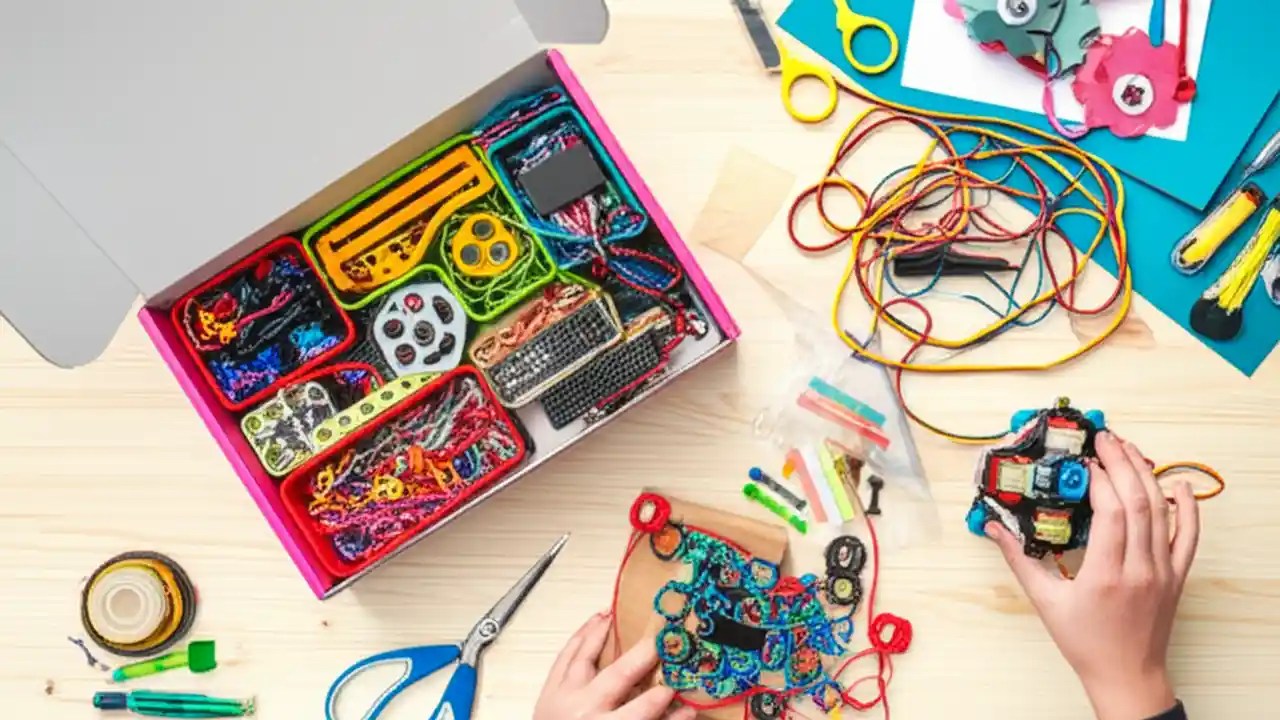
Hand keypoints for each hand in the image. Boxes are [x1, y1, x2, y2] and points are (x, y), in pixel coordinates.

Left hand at [535, 612, 696, 719]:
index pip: (640, 710)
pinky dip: (578, 638)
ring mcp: (564, 697)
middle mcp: (584, 710)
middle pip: (617, 676)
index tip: (678, 682)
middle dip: (642, 654)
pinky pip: (564, 657)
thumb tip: (689, 711)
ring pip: (584, 657)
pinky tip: (592, 623)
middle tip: (662, 635)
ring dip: (601, 633)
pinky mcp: (549, 690)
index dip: (662, 695)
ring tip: (617, 612)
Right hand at [987, 432, 1199, 719]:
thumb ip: (1018, 559)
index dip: (1101, 479)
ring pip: (1162, 512)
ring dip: (1146, 475)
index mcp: (1105, 575)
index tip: (1086, 460)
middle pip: (1138, 503)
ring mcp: (1163, 572)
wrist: (1126, 675)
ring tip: (1128, 449)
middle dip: (1122, 463)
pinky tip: (1179, 483)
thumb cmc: (1084, 642)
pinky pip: (1189, 535)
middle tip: (1105, 438)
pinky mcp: (1176, 576)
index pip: (1112, 513)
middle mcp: (1140, 570)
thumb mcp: (1044, 600)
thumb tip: (992, 527)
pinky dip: (1188, 506)